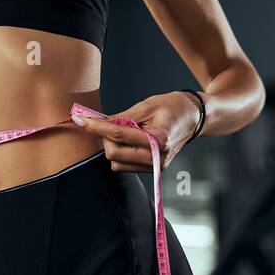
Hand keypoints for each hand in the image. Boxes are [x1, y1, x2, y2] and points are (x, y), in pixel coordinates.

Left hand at [72, 92, 200, 172]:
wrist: (194, 117)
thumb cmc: (172, 107)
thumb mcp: (146, 105)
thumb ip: (121, 117)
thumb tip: (97, 122)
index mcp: (158, 139)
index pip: (118, 135)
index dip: (96, 127)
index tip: (80, 119)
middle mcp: (157, 157)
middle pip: (114, 154)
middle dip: (105, 139)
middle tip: (107, 123)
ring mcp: (155, 166)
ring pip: (117, 163)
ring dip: (113, 147)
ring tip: (125, 131)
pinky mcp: (153, 169)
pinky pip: (125, 166)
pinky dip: (121, 153)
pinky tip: (129, 140)